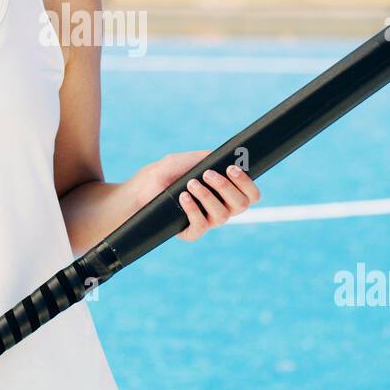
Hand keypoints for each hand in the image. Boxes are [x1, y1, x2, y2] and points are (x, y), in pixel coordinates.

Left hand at [129, 150, 261, 241]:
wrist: (138, 191)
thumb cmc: (163, 174)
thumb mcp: (182, 160)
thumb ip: (204, 158)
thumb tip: (224, 157)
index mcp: (225, 192)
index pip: (250, 194)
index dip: (247, 183)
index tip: (233, 169)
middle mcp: (220, 208)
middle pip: (242, 205)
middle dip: (227, 188)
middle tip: (209, 174)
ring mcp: (206, 221)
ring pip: (223, 216)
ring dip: (208, 197)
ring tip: (191, 183)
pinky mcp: (191, 232)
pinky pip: (201, 226)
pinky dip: (193, 209)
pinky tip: (183, 197)